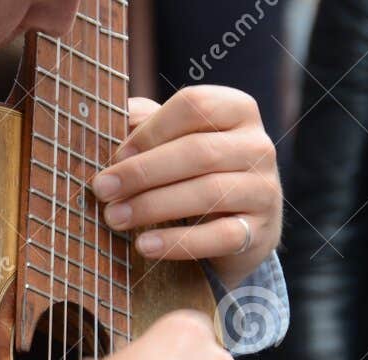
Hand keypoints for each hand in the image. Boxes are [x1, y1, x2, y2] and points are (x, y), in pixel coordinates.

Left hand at [90, 88, 282, 285]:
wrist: (244, 224)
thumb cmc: (200, 172)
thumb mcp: (179, 140)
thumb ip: (149, 123)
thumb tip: (112, 116)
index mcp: (238, 110)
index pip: (193, 105)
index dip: (150, 129)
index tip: (116, 154)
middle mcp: (258, 145)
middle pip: (198, 151)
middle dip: (143, 172)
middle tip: (102, 189)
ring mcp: (264, 189)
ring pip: (207, 192)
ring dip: (152, 206)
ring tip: (114, 218)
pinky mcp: (260, 232)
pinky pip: (219, 236)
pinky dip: (178, 242)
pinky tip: (144, 245)